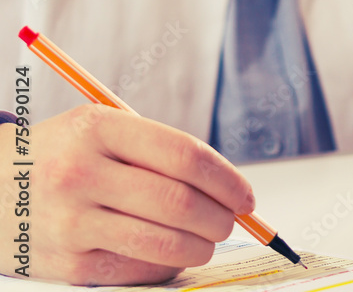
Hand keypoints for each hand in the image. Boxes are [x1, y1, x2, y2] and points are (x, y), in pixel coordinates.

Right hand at [0, 106, 254, 285]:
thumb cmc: (64, 153)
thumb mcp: (100, 125)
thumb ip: (156, 148)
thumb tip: (222, 183)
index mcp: (99, 128)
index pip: (183, 155)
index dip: (225, 178)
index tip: (245, 193)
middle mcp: (82, 173)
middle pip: (177, 201)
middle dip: (220, 216)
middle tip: (234, 220)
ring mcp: (71, 221)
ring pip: (160, 241)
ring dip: (200, 245)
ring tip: (210, 240)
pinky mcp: (64, 262)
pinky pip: (132, 269)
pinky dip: (165, 266)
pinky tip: (175, 257)